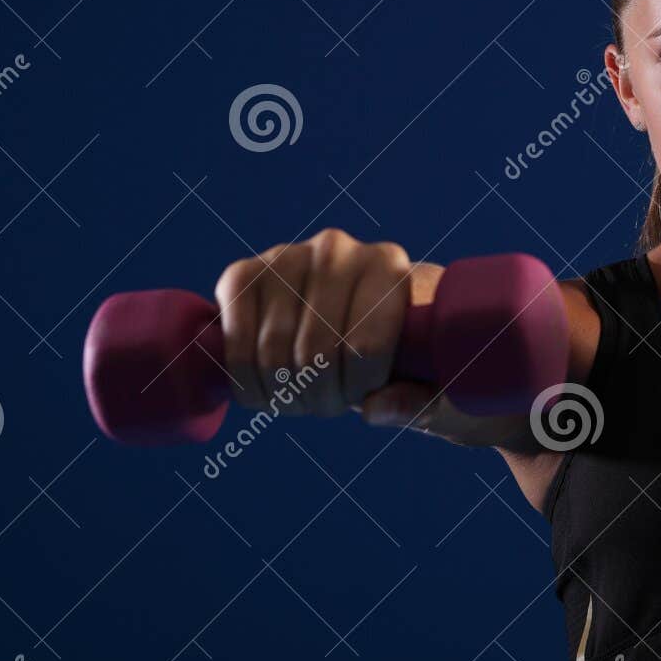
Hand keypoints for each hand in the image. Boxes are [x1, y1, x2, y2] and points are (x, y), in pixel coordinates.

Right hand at [213, 227, 418, 418]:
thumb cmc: (395, 344)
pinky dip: (247, 384)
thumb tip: (372, 410)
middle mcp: (336, 250)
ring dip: (284, 397)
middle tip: (326, 404)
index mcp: (388, 266)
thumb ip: (417, 399)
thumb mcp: (424, 376)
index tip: (364, 395)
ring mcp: (284, 257)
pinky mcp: (242, 275)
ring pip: (273, 356)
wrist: (346, 306)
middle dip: (321, 399)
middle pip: (316, 356)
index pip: (365, 348)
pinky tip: (266, 390)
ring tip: (300, 399)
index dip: (360, 389)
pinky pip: (236, 346)